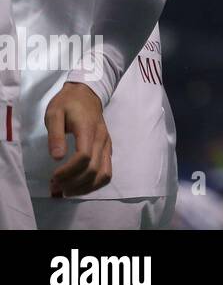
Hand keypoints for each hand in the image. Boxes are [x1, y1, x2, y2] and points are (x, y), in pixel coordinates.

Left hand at [45, 82, 111, 197]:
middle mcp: (102, 139)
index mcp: (88, 129)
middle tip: (56, 186)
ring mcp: (107, 145)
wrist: (87, 94)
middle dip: (74, 182)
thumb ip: (55, 135)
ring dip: (86, 187)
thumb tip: (57, 157)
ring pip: (104, 174)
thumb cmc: (68, 104)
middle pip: (93, 169)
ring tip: (67, 190)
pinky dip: (94, 184)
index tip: (53, 176)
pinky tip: (80, 186)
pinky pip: (107, 172)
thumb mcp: (54, 114)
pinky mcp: (108, 149)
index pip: (84, 157)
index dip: (68, 171)